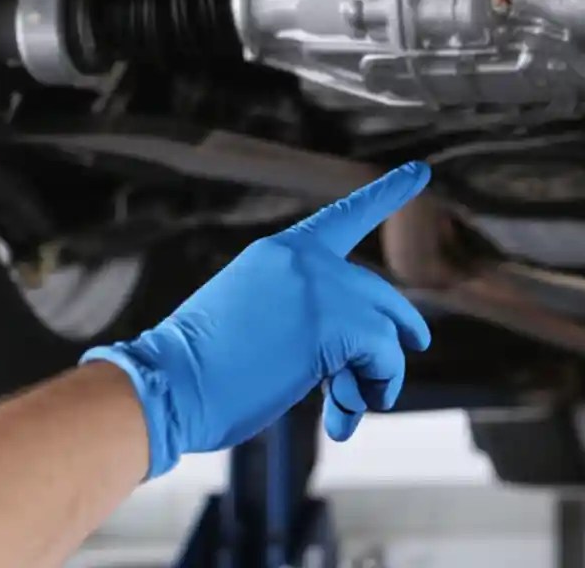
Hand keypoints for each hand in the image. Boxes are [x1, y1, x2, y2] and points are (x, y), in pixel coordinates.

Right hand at [82, 162, 432, 478]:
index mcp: (277, 252)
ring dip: (376, 375)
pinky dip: (377, 386)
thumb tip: (360, 352)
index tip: (420, 171)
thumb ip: (305, 315)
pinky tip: (342, 414)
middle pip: (375, 291)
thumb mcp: (253, 319)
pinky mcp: (332, 324)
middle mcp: (303, 259)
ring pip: (384, 331)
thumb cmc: (197, 370)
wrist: (164, 386)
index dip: (387, 193)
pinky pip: (384, 358)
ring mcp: (319, 287)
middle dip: (398, 327)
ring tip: (345, 410)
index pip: (344, 216)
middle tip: (416, 348)